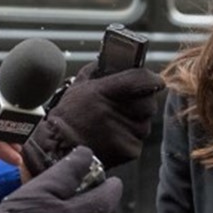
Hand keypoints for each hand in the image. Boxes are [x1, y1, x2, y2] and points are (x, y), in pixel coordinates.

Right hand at [22, 62, 163, 173]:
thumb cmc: (69, 116)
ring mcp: (127, 132)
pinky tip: (114, 137)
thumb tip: (117, 61)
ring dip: (136, 120)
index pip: (145, 79)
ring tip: (115, 123)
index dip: (151, 78)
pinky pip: (139, 139)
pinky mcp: (131, 150)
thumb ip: (100, 70)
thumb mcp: (79, 85)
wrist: (60, 150)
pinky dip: (130, 138)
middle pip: (150, 101)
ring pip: (146, 122)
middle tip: (127, 105)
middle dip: (142, 101)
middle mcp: (119, 111)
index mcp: (107, 91)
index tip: (153, 79)